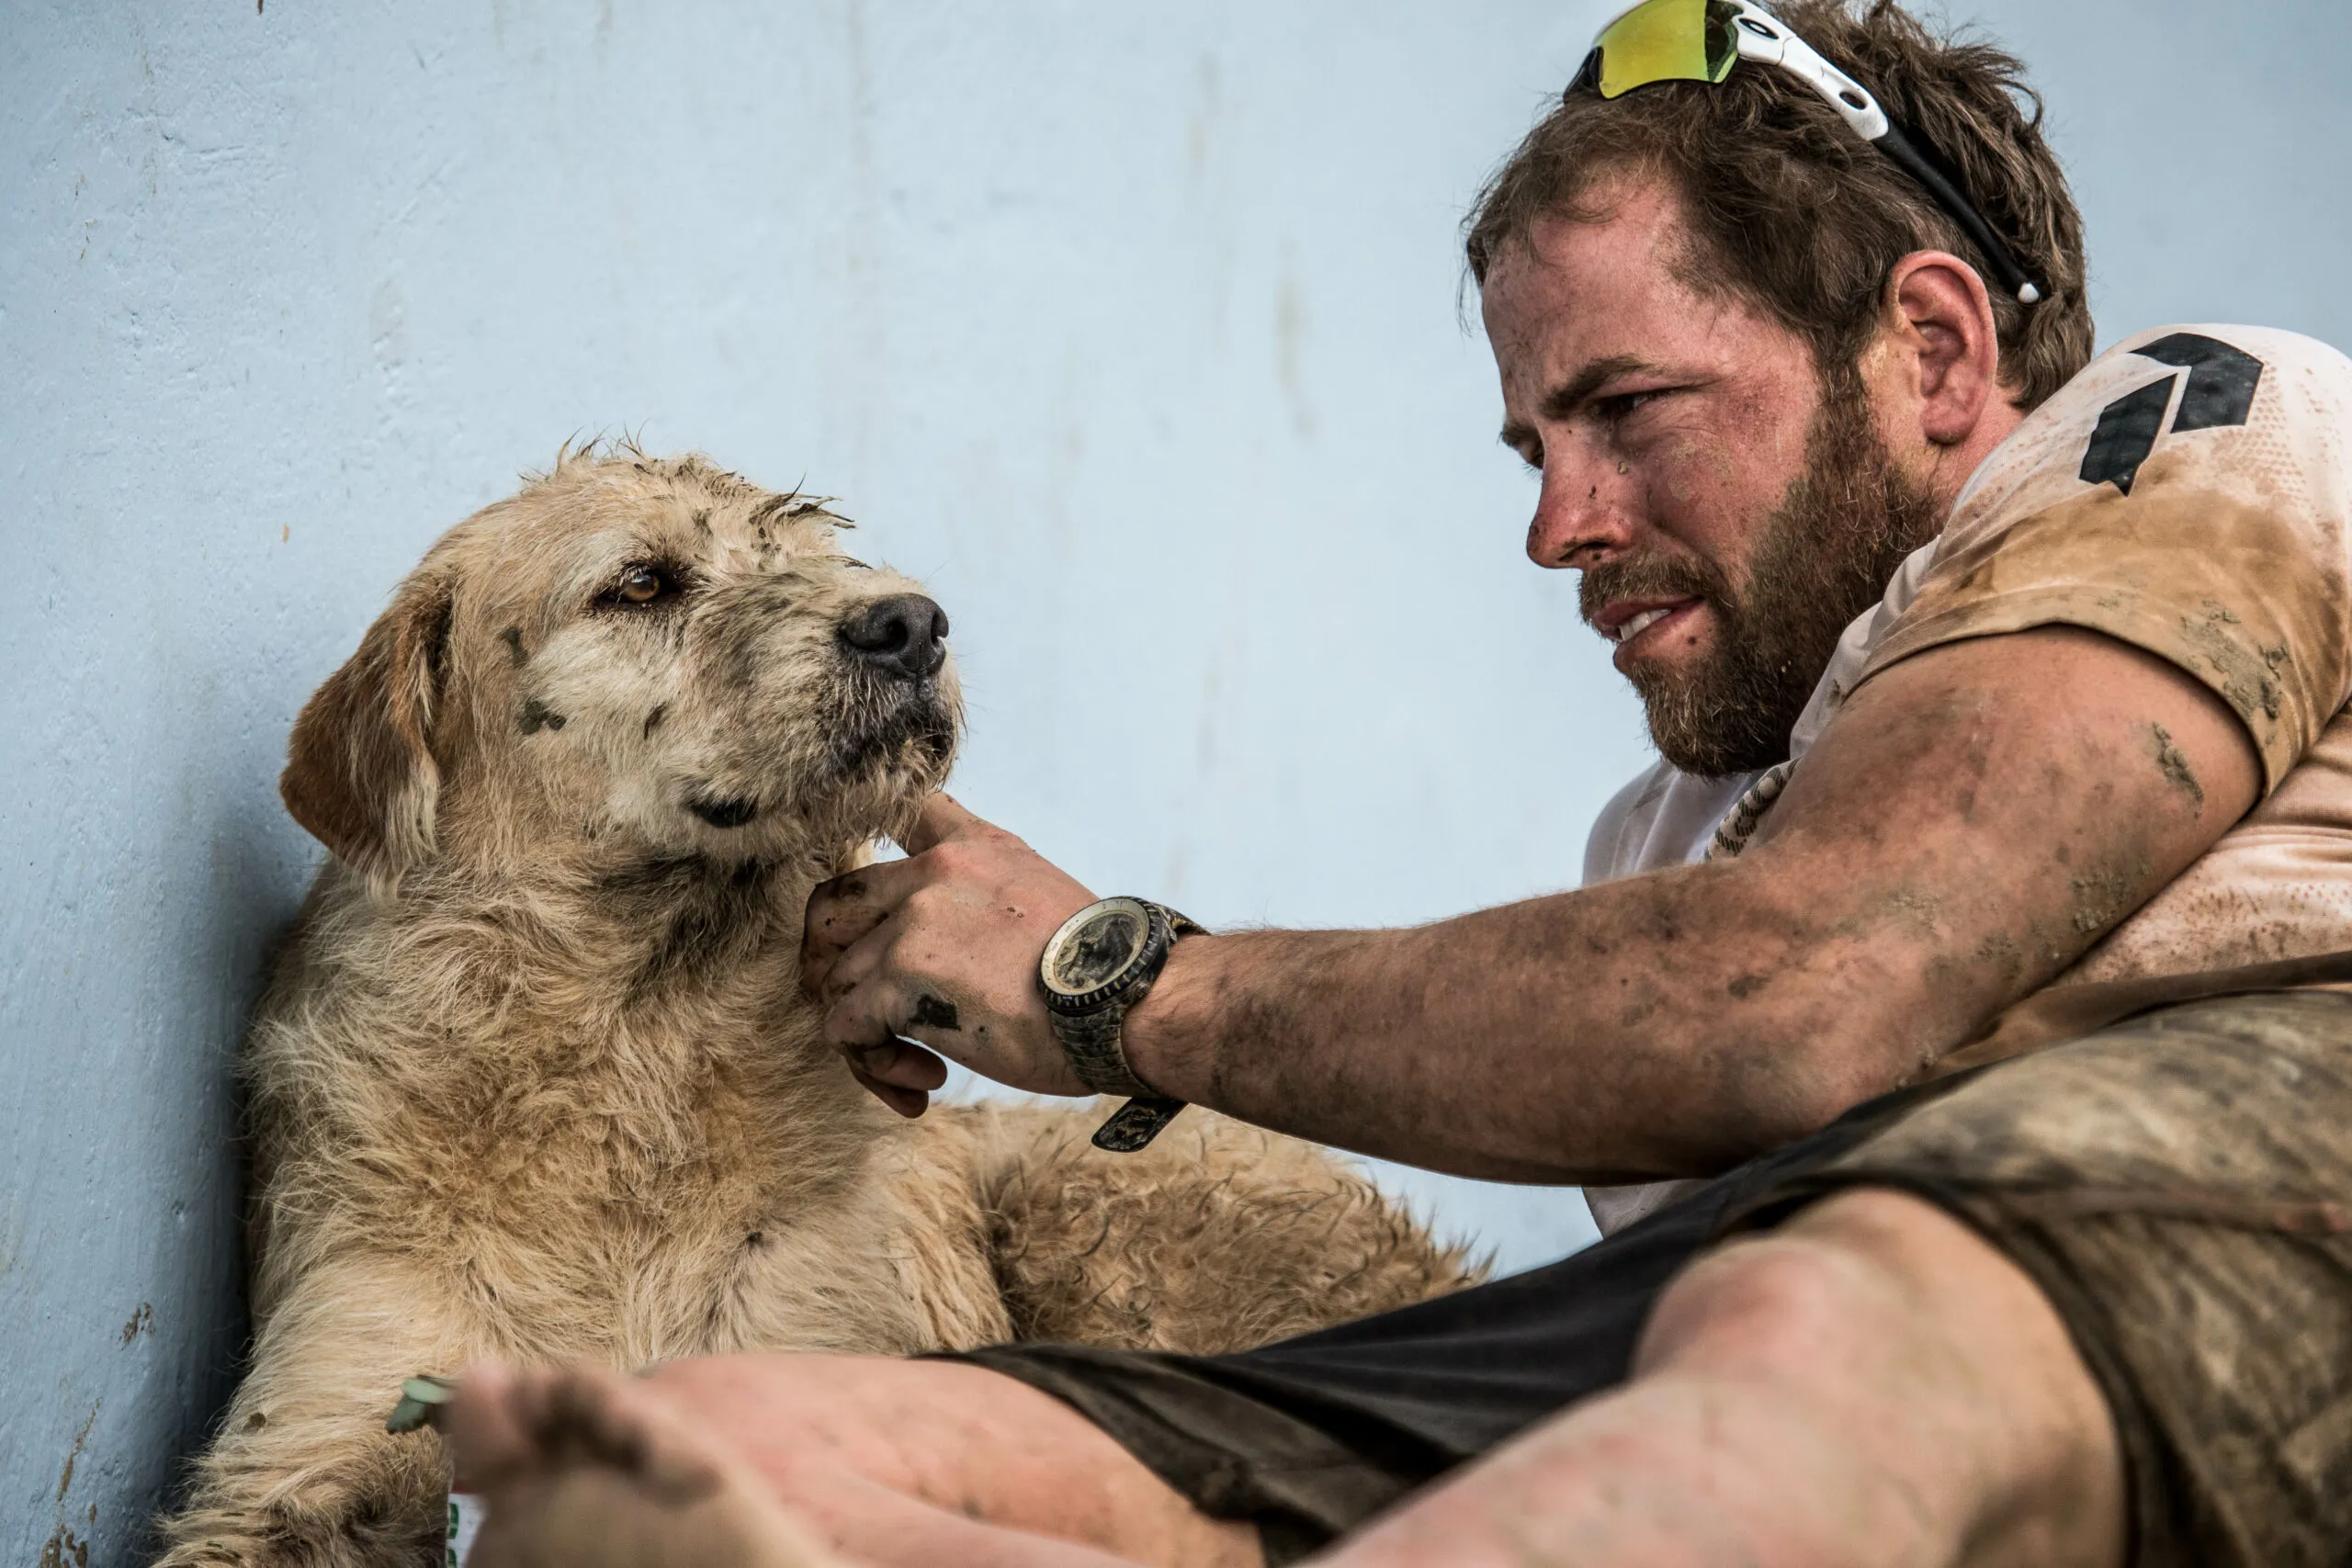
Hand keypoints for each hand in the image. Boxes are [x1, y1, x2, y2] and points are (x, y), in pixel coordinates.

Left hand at [802, 794, 1097, 1115]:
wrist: (1130, 1001)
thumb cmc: (1100, 974)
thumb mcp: (1042, 898)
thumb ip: (984, 901)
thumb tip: (946, 949)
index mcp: (973, 848)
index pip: (897, 810)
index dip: (871, 846)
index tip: (865, 902)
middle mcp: (933, 874)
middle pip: (831, 909)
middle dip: (831, 965)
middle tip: (866, 1011)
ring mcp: (909, 924)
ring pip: (835, 983)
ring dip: (868, 1035)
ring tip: (918, 1069)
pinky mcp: (897, 980)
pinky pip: (845, 1029)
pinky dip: (873, 1065)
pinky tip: (924, 1085)